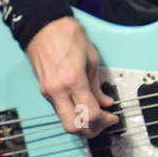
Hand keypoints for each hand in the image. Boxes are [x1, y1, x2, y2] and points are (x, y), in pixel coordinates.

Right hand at [25, 16, 119, 136]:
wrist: (43, 26)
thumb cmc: (68, 35)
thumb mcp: (92, 58)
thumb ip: (97, 85)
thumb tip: (105, 102)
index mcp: (72, 80)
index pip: (90, 114)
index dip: (105, 120)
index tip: (113, 117)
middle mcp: (57, 90)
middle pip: (73, 127)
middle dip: (91, 130)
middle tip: (104, 123)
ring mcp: (48, 92)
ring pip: (65, 121)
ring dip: (82, 124)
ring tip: (97, 115)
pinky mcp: (44, 91)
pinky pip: (60, 110)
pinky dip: (73, 114)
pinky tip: (84, 106)